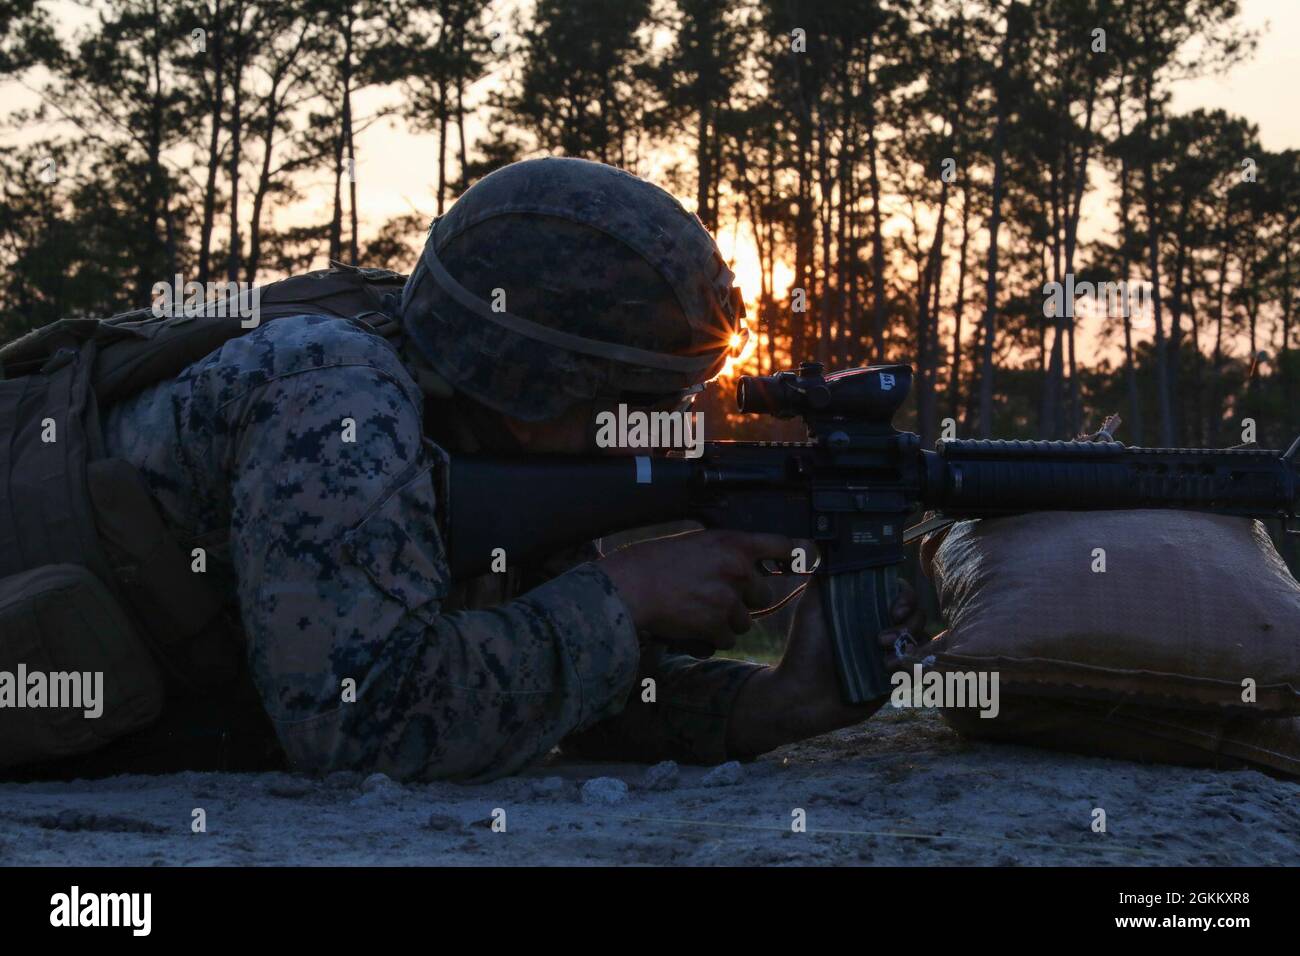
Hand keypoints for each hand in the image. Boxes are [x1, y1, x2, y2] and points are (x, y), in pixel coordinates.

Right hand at [599, 529, 797, 647]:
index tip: (806, 561)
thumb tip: (747, 566)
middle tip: (716, 597)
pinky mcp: (716, 624)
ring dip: (726, 622)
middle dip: (745, 601)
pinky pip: (727, 638)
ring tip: (696, 611)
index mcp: (733, 543)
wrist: (630, 587)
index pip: (782, 545)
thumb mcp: (696, 544)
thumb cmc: (654, 563)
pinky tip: (692, 626)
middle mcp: (737, 569)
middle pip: (763, 595)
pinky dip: (712, 638)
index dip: (798, 555)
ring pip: (745, 621)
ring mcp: (728, 598)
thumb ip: (725, 553)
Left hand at [726, 576, 924, 755]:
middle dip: (907, 622)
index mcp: (866, 608)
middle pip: (916, 613)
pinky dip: (910, 665)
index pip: (899, 592)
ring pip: (921, 639)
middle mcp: (881, 627)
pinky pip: (919, 667)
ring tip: (883, 656)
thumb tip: (833, 547)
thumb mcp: (811, 607)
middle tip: (882, 635)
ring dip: (909, 644)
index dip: (904, 596)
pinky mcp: (895, 679)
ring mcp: (891, 653)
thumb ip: (826, 579)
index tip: (892, 608)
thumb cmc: (804, 650)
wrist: (802, 695)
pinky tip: (887, 670)